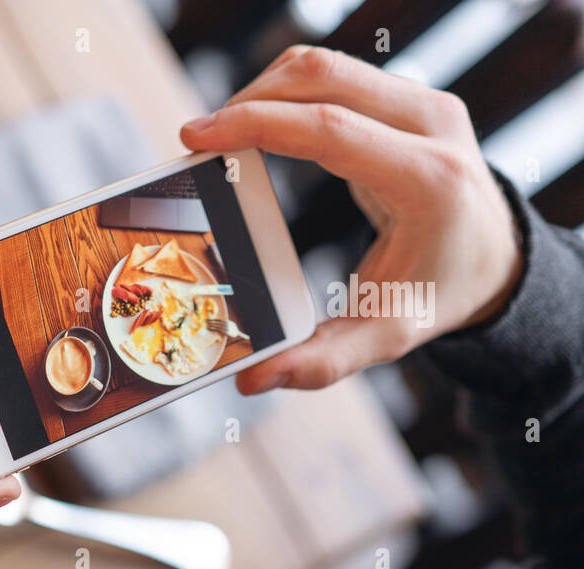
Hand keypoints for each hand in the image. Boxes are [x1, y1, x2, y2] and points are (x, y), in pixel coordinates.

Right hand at [180, 45, 523, 393]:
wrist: (494, 259)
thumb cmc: (438, 294)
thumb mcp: (385, 334)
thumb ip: (321, 362)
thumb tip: (254, 379)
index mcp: (428, 180)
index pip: (330, 130)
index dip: (255, 125)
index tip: (198, 137)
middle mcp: (432, 127)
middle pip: (321, 79)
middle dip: (247, 100)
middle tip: (199, 141)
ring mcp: (422, 103)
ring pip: (323, 67)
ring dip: (263, 92)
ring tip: (225, 138)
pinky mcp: (405, 96)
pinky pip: (333, 76)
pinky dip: (286, 93)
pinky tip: (260, 129)